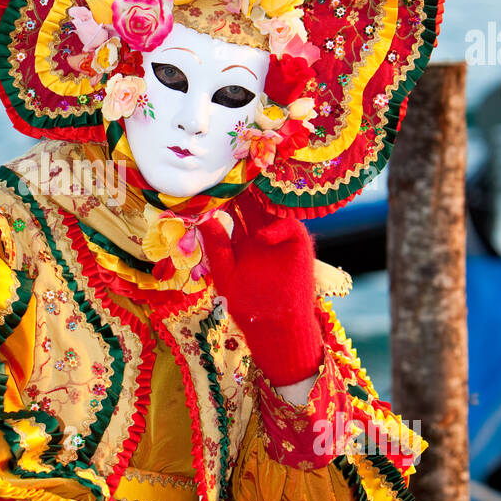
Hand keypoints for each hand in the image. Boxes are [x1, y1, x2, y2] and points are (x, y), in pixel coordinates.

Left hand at [200, 188, 323, 386]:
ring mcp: (279, 239)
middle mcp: (260, 236)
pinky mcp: (298, 246)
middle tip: (230, 176)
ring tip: (247, 189)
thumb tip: (202, 219)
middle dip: (243, 191)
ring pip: (272, 210)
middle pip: (252, 206)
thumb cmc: (247, 304)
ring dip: (262, 199)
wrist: (274, 325)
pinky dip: (279, 227)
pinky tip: (262, 236)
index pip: (233, 213)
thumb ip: (216, 247)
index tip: (212, 185)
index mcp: (241, 242)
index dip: (225, 199)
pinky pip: (291, 227)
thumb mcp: (225, 273)